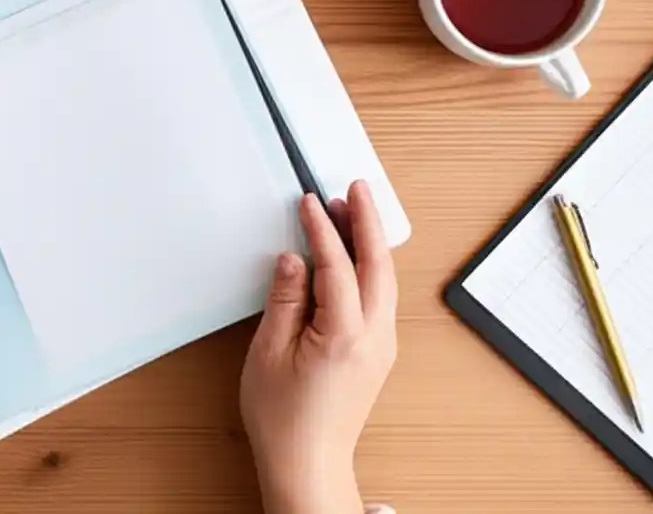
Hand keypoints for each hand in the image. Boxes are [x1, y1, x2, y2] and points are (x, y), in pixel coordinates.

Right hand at [240, 180, 397, 513]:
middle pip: (377, 265)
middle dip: (367, 222)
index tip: (309, 201)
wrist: (308, 463)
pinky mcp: (378, 352)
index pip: (336, 266)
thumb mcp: (268, 353)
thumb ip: (284, 301)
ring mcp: (381, 345)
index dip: (322, 229)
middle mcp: (374, 338)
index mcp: (344, 336)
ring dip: (370, 243)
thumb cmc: (283, 418)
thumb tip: (293, 260)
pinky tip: (356, 255)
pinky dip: (371, 267)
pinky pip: (380, 296)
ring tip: (351, 212)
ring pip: (384, 280)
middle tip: (355, 188)